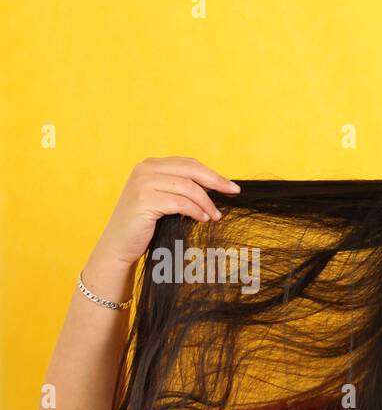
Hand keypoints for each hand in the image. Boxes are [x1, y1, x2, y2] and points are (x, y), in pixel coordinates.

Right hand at [86, 156, 239, 272]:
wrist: (119, 245)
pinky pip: (180, 202)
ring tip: (216, 216)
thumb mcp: (165, 201)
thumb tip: (218, 188)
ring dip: (206, 202)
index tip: (232, 187)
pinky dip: (195, 210)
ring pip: (187, 187)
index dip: (212, 174)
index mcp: (150, 165)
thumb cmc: (146, 225)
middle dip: (216, 181)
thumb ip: (182, 189)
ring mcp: (142, 183)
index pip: (188, 164)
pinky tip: (204, 219)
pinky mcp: (144, 200)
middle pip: (190, 170)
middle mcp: (144, 169)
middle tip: (234, 193)